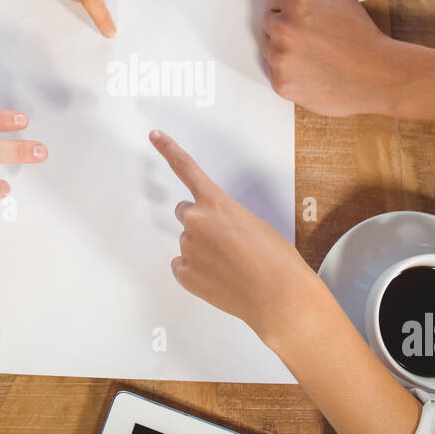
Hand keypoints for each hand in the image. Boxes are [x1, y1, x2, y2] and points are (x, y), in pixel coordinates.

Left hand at [149, 129, 331, 346]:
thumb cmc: (277, 261)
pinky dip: (196, 272)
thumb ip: (226, 218)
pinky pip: (182, 266)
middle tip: (225, 241)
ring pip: (187, 242)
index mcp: (217, 203)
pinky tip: (219, 278)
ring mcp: (188, 249)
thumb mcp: (254, 224)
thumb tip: (215, 231)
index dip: (169, 149)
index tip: (155, 135)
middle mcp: (196, 222)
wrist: (279, 297)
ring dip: (202, 250)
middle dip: (200, 223)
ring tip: (231, 265)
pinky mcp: (184, 274)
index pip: (186, 168)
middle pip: (185, 213)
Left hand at [260, 0, 397, 115]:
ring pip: (269, 46)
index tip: (313, 17)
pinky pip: (274, 70)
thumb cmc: (360, 35)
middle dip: (287, 25)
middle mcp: (282, 30)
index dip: (296, 6)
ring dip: (285, 47)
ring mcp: (279, 59)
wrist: (375, 76)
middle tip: (316, 36)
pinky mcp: (280, 84)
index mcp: (295, 3)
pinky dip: (288, 70)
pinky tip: (311, 69)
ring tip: (315, 53)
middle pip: (269, 20)